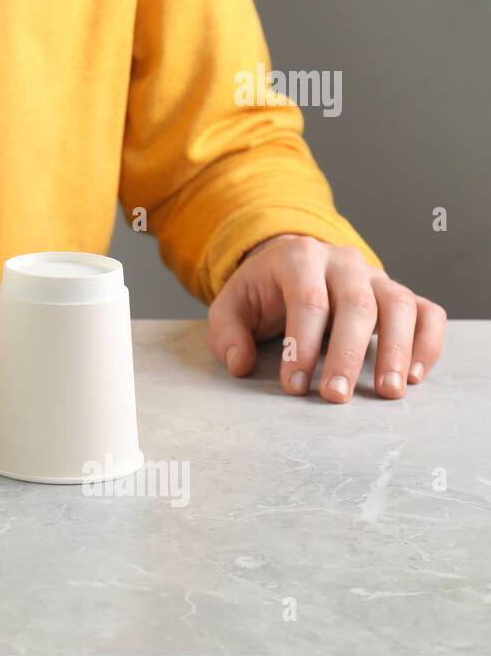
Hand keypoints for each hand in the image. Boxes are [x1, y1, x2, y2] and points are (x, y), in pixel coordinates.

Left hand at [207, 234, 445, 402]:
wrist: (289, 264)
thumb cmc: (262, 291)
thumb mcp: (231, 306)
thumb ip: (227, 333)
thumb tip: (240, 363)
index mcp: (299, 258)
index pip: (308, 301)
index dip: (302, 345)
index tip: (295, 385)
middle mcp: (344, 262)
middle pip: (356, 305)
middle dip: (347, 354)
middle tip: (336, 396)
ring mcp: (376, 276)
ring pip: (399, 305)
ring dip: (397, 350)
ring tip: (388, 392)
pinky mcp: (399, 293)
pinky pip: (427, 313)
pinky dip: (427, 342)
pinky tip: (414, 376)